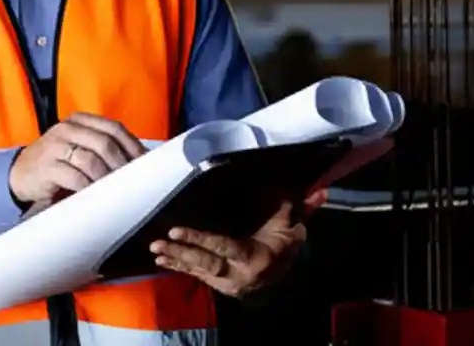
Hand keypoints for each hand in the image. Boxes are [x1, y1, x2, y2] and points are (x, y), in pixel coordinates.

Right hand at [8, 113, 146, 204]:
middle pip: (105, 143)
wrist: (20, 174)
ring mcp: (55, 146)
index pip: (114, 128)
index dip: (133, 146)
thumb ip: (102, 149)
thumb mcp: (78, 149)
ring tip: (118, 191)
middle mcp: (67, 129)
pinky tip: (97, 196)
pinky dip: (90, 188)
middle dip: (123, 164)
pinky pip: (75, 177)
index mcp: (79, 121)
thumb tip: (140, 162)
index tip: (147, 164)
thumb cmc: (56, 164)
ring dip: (107, 178)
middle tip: (135, 182)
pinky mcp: (46, 167)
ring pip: (91, 160)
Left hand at [149, 189, 325, 298]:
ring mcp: (226, 281)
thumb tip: (320, 191)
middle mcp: (239, 274)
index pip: (224, 248)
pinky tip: (160, 260)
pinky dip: (177, 267)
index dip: (200, 240)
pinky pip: (195, 275)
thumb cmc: (283, 242)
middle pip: (207, 264)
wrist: (280, 272)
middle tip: (159, 242)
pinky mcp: (216, 282)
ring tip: (154, 250)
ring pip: (198, 271)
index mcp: (255, 258)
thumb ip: (302, 207)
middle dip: (182, 253)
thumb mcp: (292, 226)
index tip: (176, 231)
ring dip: (175, 260)